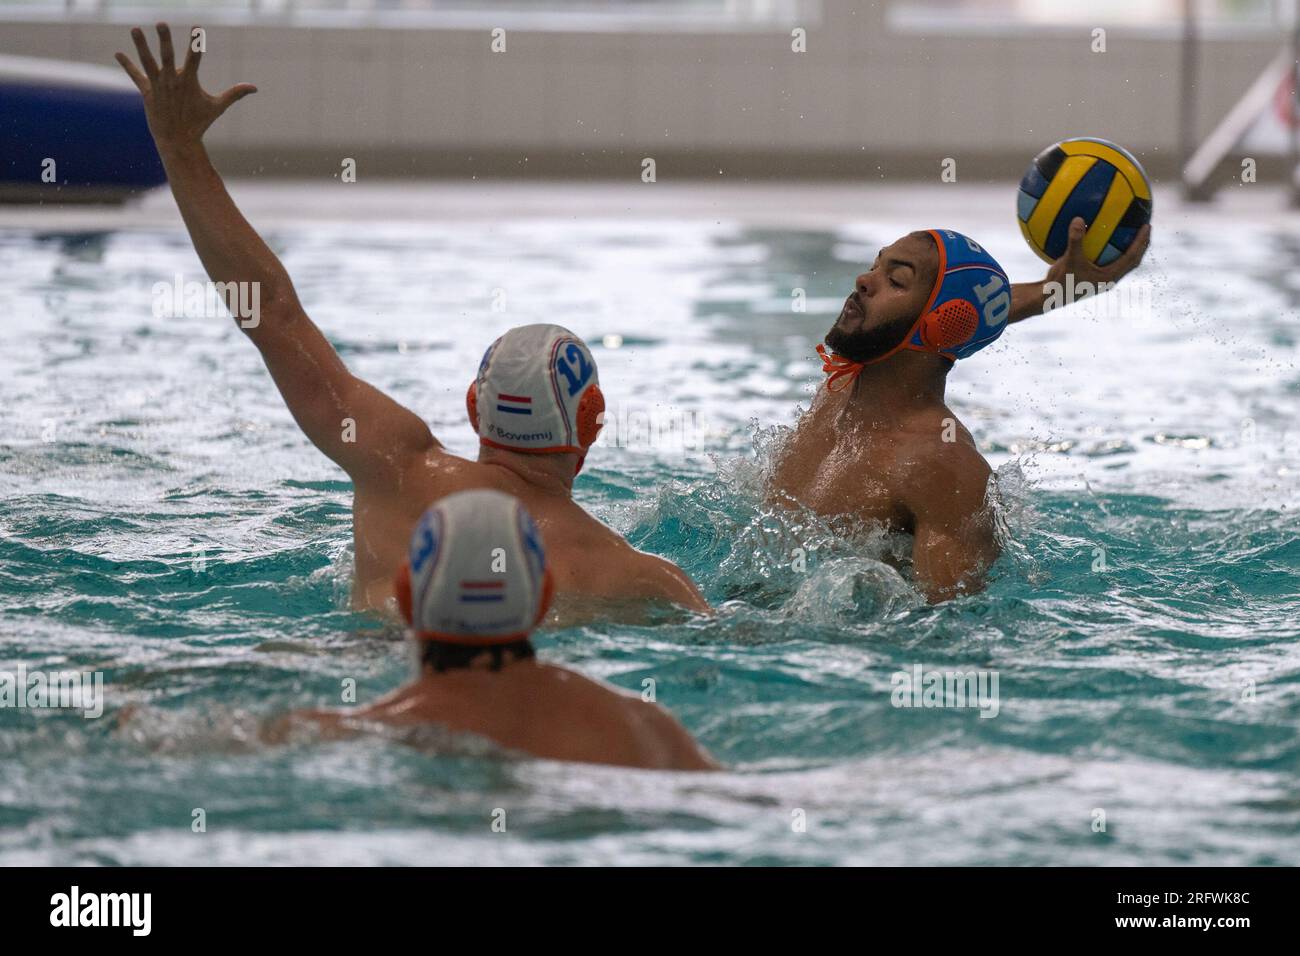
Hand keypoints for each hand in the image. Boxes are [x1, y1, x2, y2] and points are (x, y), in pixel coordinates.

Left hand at [115, 23, 256, 151]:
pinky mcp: (146, 92)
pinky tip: (118, 54)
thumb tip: (255, 88)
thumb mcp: (217, 107)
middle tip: (161, 23)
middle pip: (167, 55)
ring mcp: (158, 86)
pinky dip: (127, 65)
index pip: (195, 57)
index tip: (196, 27)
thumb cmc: (199, 123)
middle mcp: (172, 81)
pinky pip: (136, 76)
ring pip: (148, 62)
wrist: (178, 141)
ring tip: (135, 29)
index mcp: (189, 81)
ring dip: (141, 46)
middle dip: (164, 39)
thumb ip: (234, 94)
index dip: (196, 41)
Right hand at [1045, 215, 1151, 292]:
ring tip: (1127, 230)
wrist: (1047, 298)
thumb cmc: (1061, 282)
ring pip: (1118, 261)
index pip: (1131, 257)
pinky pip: (1100, 258)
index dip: (1141, 242)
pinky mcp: (1089, 275)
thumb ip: (1075, 241)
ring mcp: (1099, 278)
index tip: (1147, 226)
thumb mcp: (1069, 260)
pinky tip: (1096, 234)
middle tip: (1145, 227)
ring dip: (1125, 247)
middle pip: (1131, 260)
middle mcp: (1108, 278)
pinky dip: (1102, 247)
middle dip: (1139, 244)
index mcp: (1110, 277)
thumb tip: (1078, 219)